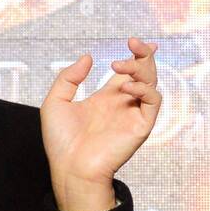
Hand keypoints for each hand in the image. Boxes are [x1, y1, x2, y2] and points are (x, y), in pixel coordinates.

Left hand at [41, 37, 161, 210]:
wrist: (70, 168)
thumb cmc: (61, 143)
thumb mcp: (56, 101)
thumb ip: (69, 77)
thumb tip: (88, 57)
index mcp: (106, 99)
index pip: (128, 73)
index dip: (136, 56)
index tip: (135, 42)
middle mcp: (123, 104)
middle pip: (144, 73)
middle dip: (143, 55)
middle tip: (133, 43)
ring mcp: (133, 114)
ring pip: (151, 83)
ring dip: (142, 68)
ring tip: (120, 66)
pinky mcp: (141, 126)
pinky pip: (153, 102)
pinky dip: (144, 89)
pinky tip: (125, 87)